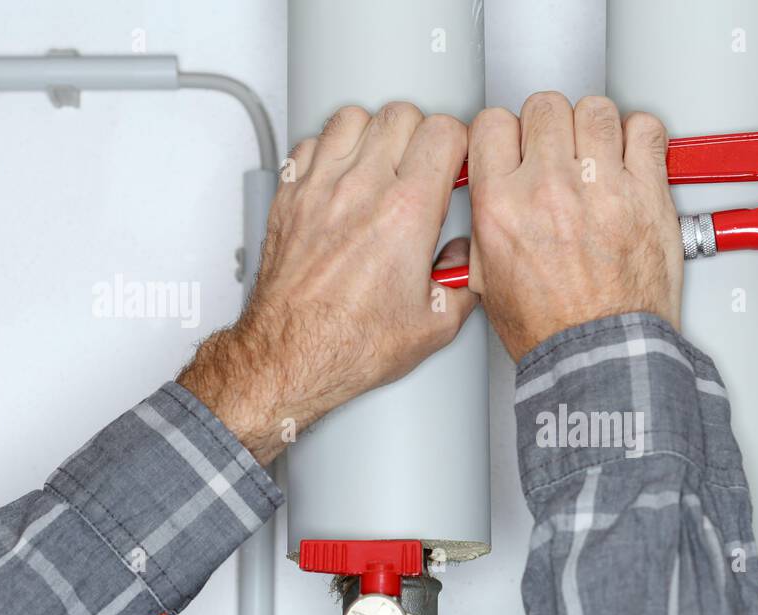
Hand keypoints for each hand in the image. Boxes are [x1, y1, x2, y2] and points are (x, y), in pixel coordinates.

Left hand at [178, 102, 476, 464]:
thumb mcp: (435, 326)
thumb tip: (466, 259)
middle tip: (424, 167)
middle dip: (421, 136)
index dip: (457, 145)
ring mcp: (320, 188)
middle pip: (401, 114)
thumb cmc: (350, 345)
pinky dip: (333, 149)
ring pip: (355, 117)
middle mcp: (361, 190)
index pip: (443, 132)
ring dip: (375, 134)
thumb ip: (464, 283)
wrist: (291, 357)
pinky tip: (344, 176)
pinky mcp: (291, 195)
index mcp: (406, 214)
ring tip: (383, 165)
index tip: (456, 166)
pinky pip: (314, 141)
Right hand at [467, 93, 681, 360]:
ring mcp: (601, 187)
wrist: (601, 357)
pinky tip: (631, 160)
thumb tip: (491, 198)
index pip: (493, 123)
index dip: (507, 133)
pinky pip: (645, 129)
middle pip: (545, 107)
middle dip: (550, 127)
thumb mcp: (489, 281)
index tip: (519, 147)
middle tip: (561, 154)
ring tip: (597, 156)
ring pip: (594, 108)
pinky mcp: (647, 194)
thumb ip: (486, 228)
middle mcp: (549, 189)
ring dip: (595, 127)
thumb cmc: (552, 331)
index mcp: (502, 206)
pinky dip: (640, 136)